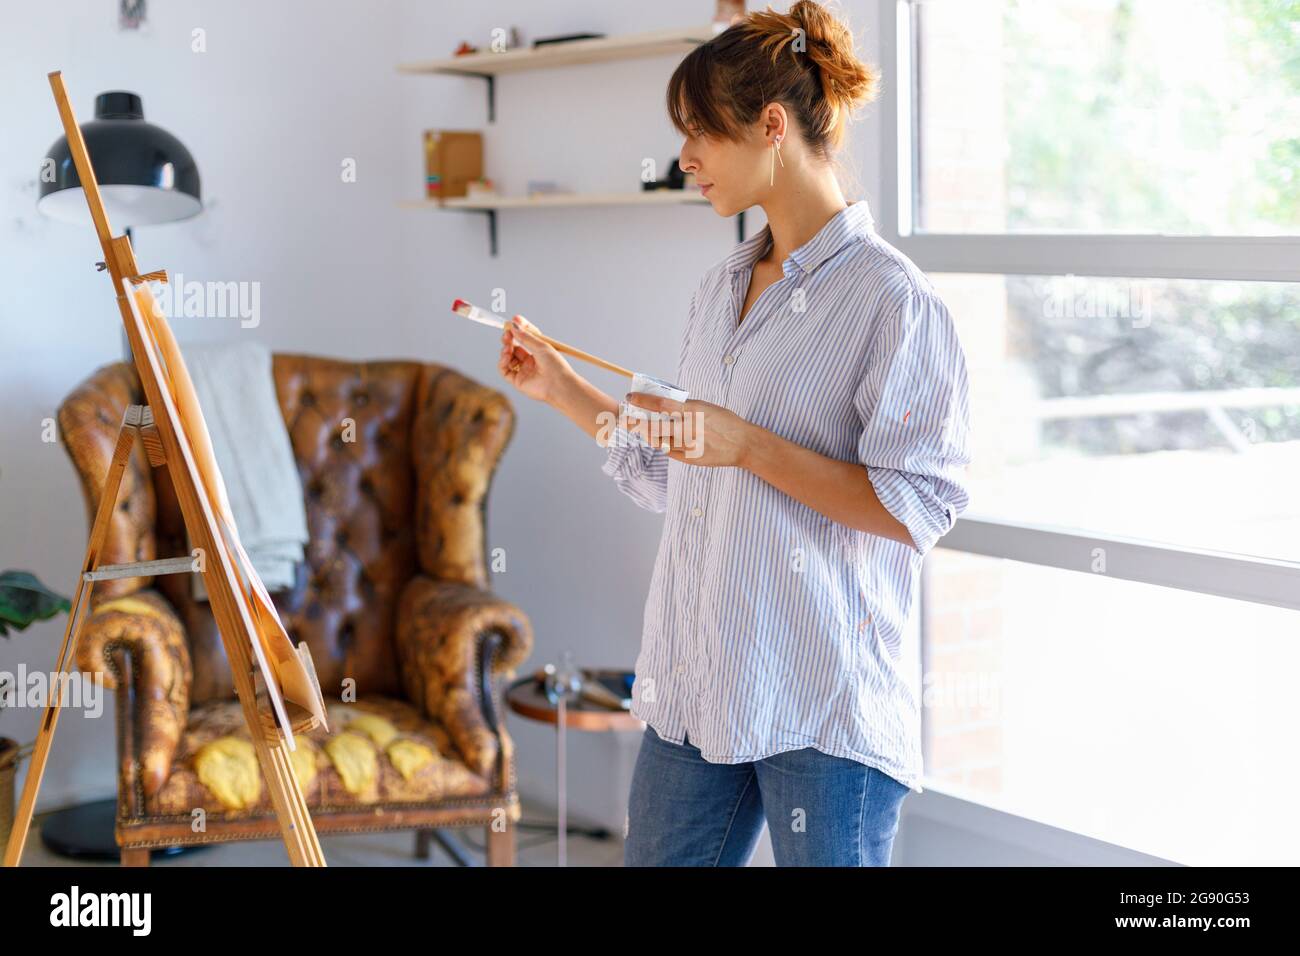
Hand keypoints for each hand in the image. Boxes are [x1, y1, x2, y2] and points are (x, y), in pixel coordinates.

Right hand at [499, 314, 576, 404]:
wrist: (558, 384)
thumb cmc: (555, 365)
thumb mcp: (541, 345)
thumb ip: (526, 336)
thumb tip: (514, 325)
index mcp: (539, 352)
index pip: (526, 338)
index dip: (519, 330)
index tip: (513, 321)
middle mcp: (531, 361)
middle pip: (514, 347)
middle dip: (509, 339)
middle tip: (506, 332)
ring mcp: (524, 371)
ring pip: (508, 358)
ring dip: (505, 350)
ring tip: (507, 346)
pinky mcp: (518, 381)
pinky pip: (504, 370)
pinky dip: (502, 362)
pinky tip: (506, 356)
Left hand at [623, 393, 754, 467]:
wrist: (742, 444)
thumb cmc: (725, 422)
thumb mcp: (706, 407)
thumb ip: (685, 407)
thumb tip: (664, 405)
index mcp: (693, 411)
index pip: (661, 404)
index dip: (643, 401)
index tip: (630, 397)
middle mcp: (688, 429)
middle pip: (654, 426)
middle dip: (637, 422)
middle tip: (626, 419)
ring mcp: (688, 445)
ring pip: (659, 441)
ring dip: (647, 435)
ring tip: (641, 430)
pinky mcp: (690, 458)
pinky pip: (669, 451)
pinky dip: (662, 445)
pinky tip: (659, 441)